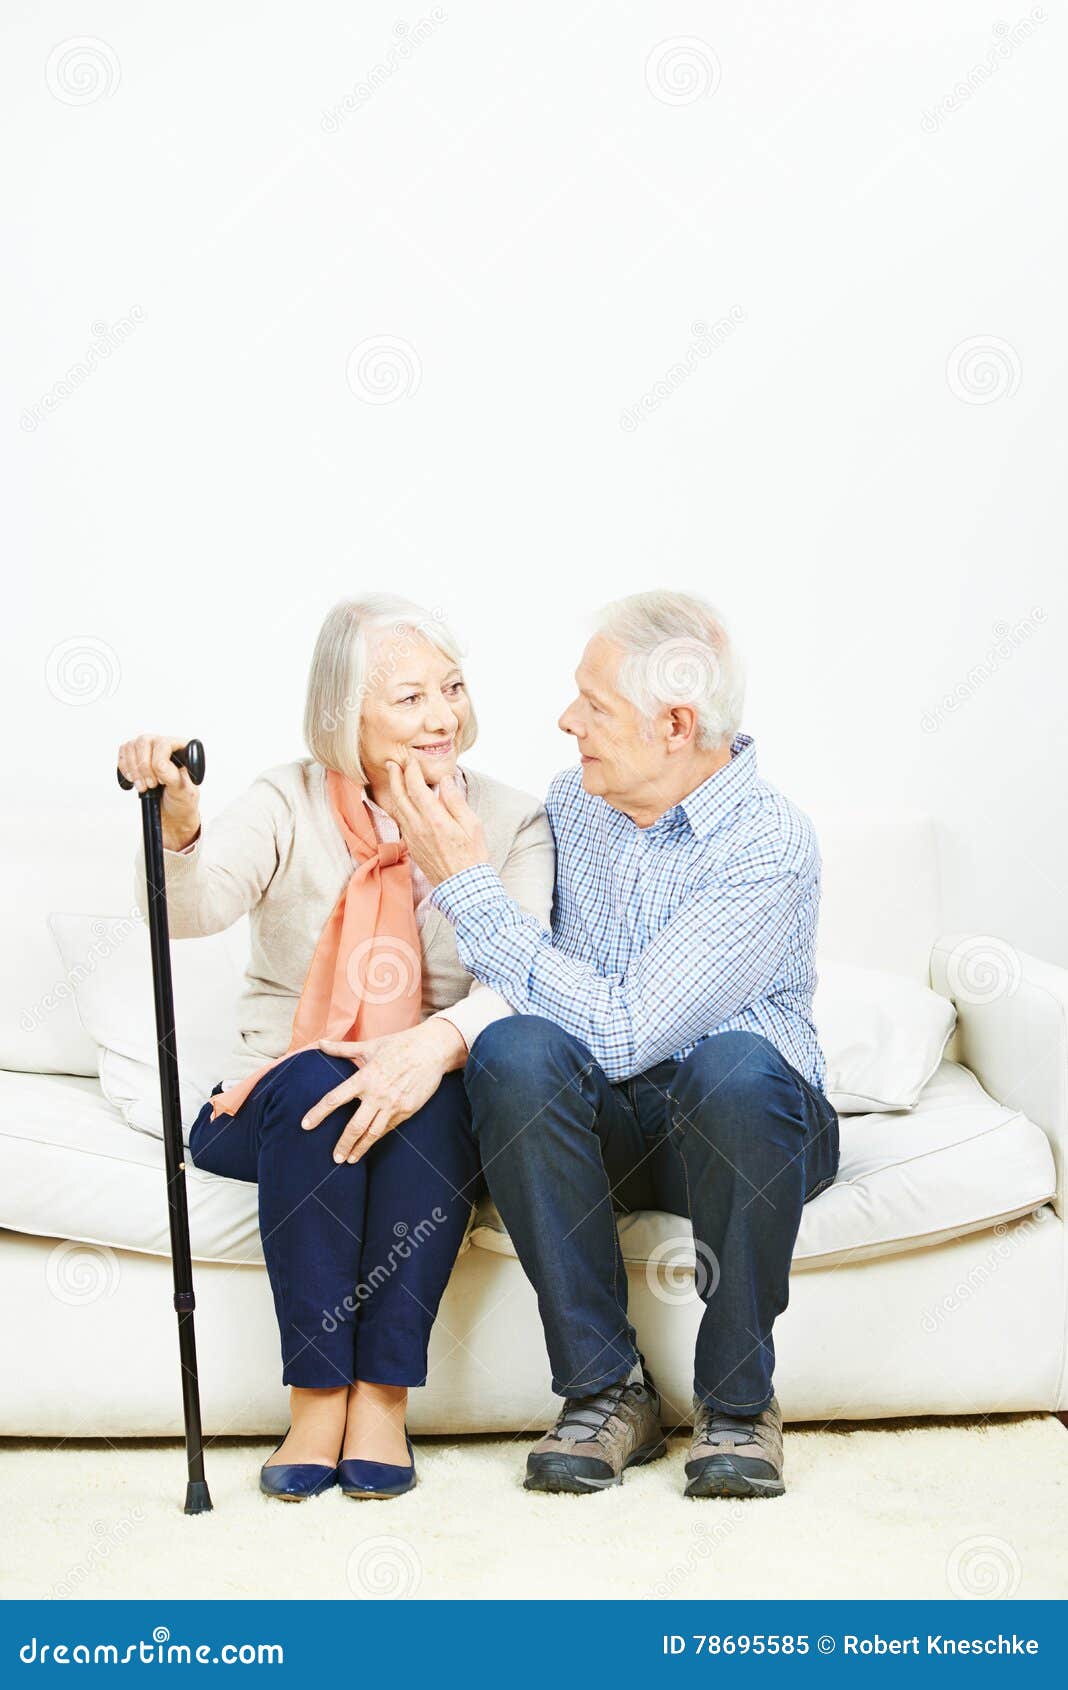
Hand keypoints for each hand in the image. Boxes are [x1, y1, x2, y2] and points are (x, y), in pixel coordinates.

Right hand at [117, 732, 200, 850]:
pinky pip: (123, 752)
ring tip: (143, 787)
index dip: (157, 762)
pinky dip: (125, 768)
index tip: (160, 781)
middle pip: (144, 742)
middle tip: (150, 786)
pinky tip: (134, 780)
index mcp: (182, 748)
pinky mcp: (136, 754)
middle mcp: (165, 743)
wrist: (172, 810)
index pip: (164, 743)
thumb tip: (159, 764)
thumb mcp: (183, 792)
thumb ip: (173, 777)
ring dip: (133, 769)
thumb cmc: (182, 799)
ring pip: (131, 746)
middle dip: (143, 767)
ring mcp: (149, 747)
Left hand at [301, 1020, 465, 1163]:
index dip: (318, 1113)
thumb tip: (320, 1044)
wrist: (431, 1050)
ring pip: (373, 1133)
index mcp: (364, 1077)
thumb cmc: (398, 1045)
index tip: (305, 1125)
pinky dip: (377, 1137)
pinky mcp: (408, 1110)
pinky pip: (389, 1128)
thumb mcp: (370, 1046)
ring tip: (350, 1159)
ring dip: (360, 1148)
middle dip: (343, 1144)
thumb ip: (342, 1049)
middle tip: (335, 1157)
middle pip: (355, 1126)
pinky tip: (370, 1144)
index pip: (335, 1098)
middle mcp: (377, 1094)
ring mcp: (394, 1104)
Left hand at [385, 757, 488, 885]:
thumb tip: (445, 781)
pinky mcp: (411, 846)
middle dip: (395, 776)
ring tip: (394, 777)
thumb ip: (456, 801)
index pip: (416, 788)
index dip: (411, 771)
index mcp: (435, 820)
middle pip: (400, 796)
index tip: (412, 761)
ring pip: (397, 809)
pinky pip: (400, 821)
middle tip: (393, 763)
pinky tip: (401, 801)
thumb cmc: (472, 857)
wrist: (462, 886)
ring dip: (394, 790)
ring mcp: (412, 838)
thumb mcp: (472, 825)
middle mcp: (419, 828)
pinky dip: (398, 806)